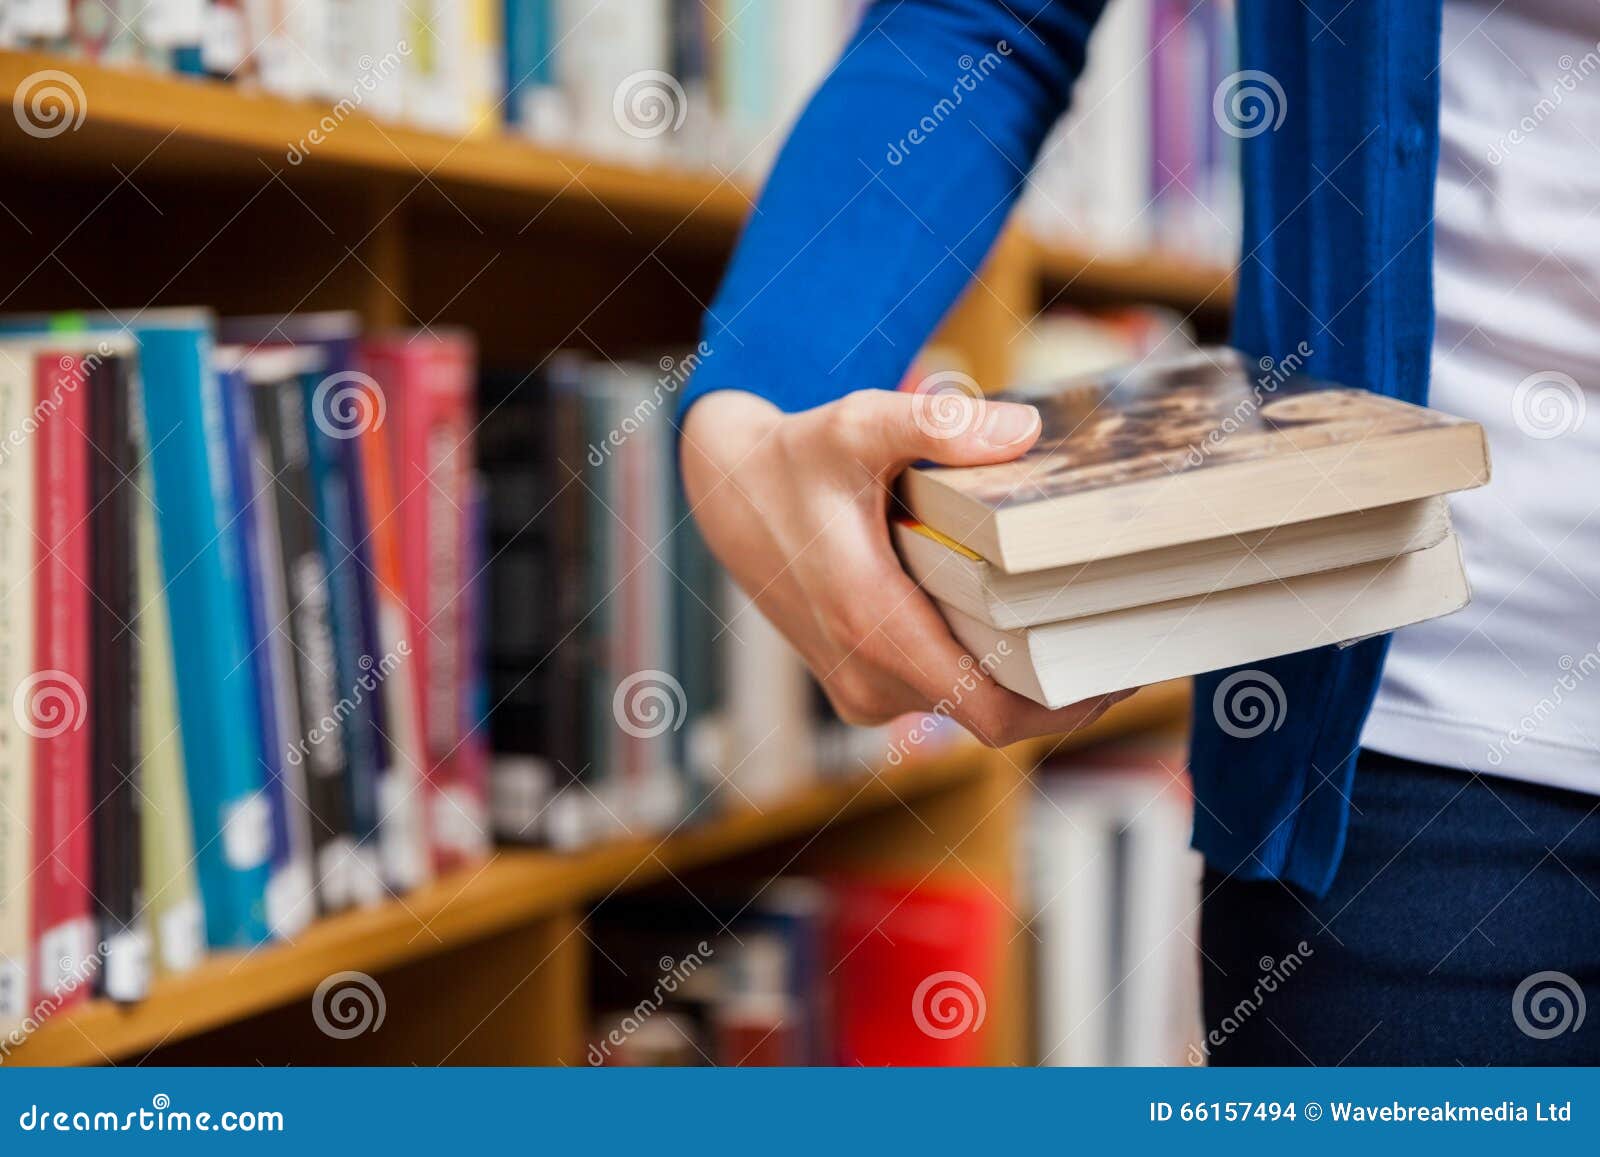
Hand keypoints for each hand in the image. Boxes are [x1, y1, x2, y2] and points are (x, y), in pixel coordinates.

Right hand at [680, 387, 1131, 747]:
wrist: (726, 494)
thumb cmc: (797, 459)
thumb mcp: (857, 422)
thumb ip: (936, 424)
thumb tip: (1024, 432)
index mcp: (870, 624)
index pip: (988, 711)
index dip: (1064, 707)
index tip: (1118, 676)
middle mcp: (866, 676)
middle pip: (991, 716)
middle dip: (1058, 690)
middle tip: (1117, 642)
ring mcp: (861, 689)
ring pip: (966, 708)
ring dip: (1021, 681)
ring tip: (1078, 630)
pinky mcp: (860, 686)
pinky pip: (940, 696)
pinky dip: (983, 672)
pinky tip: (1018, 628)